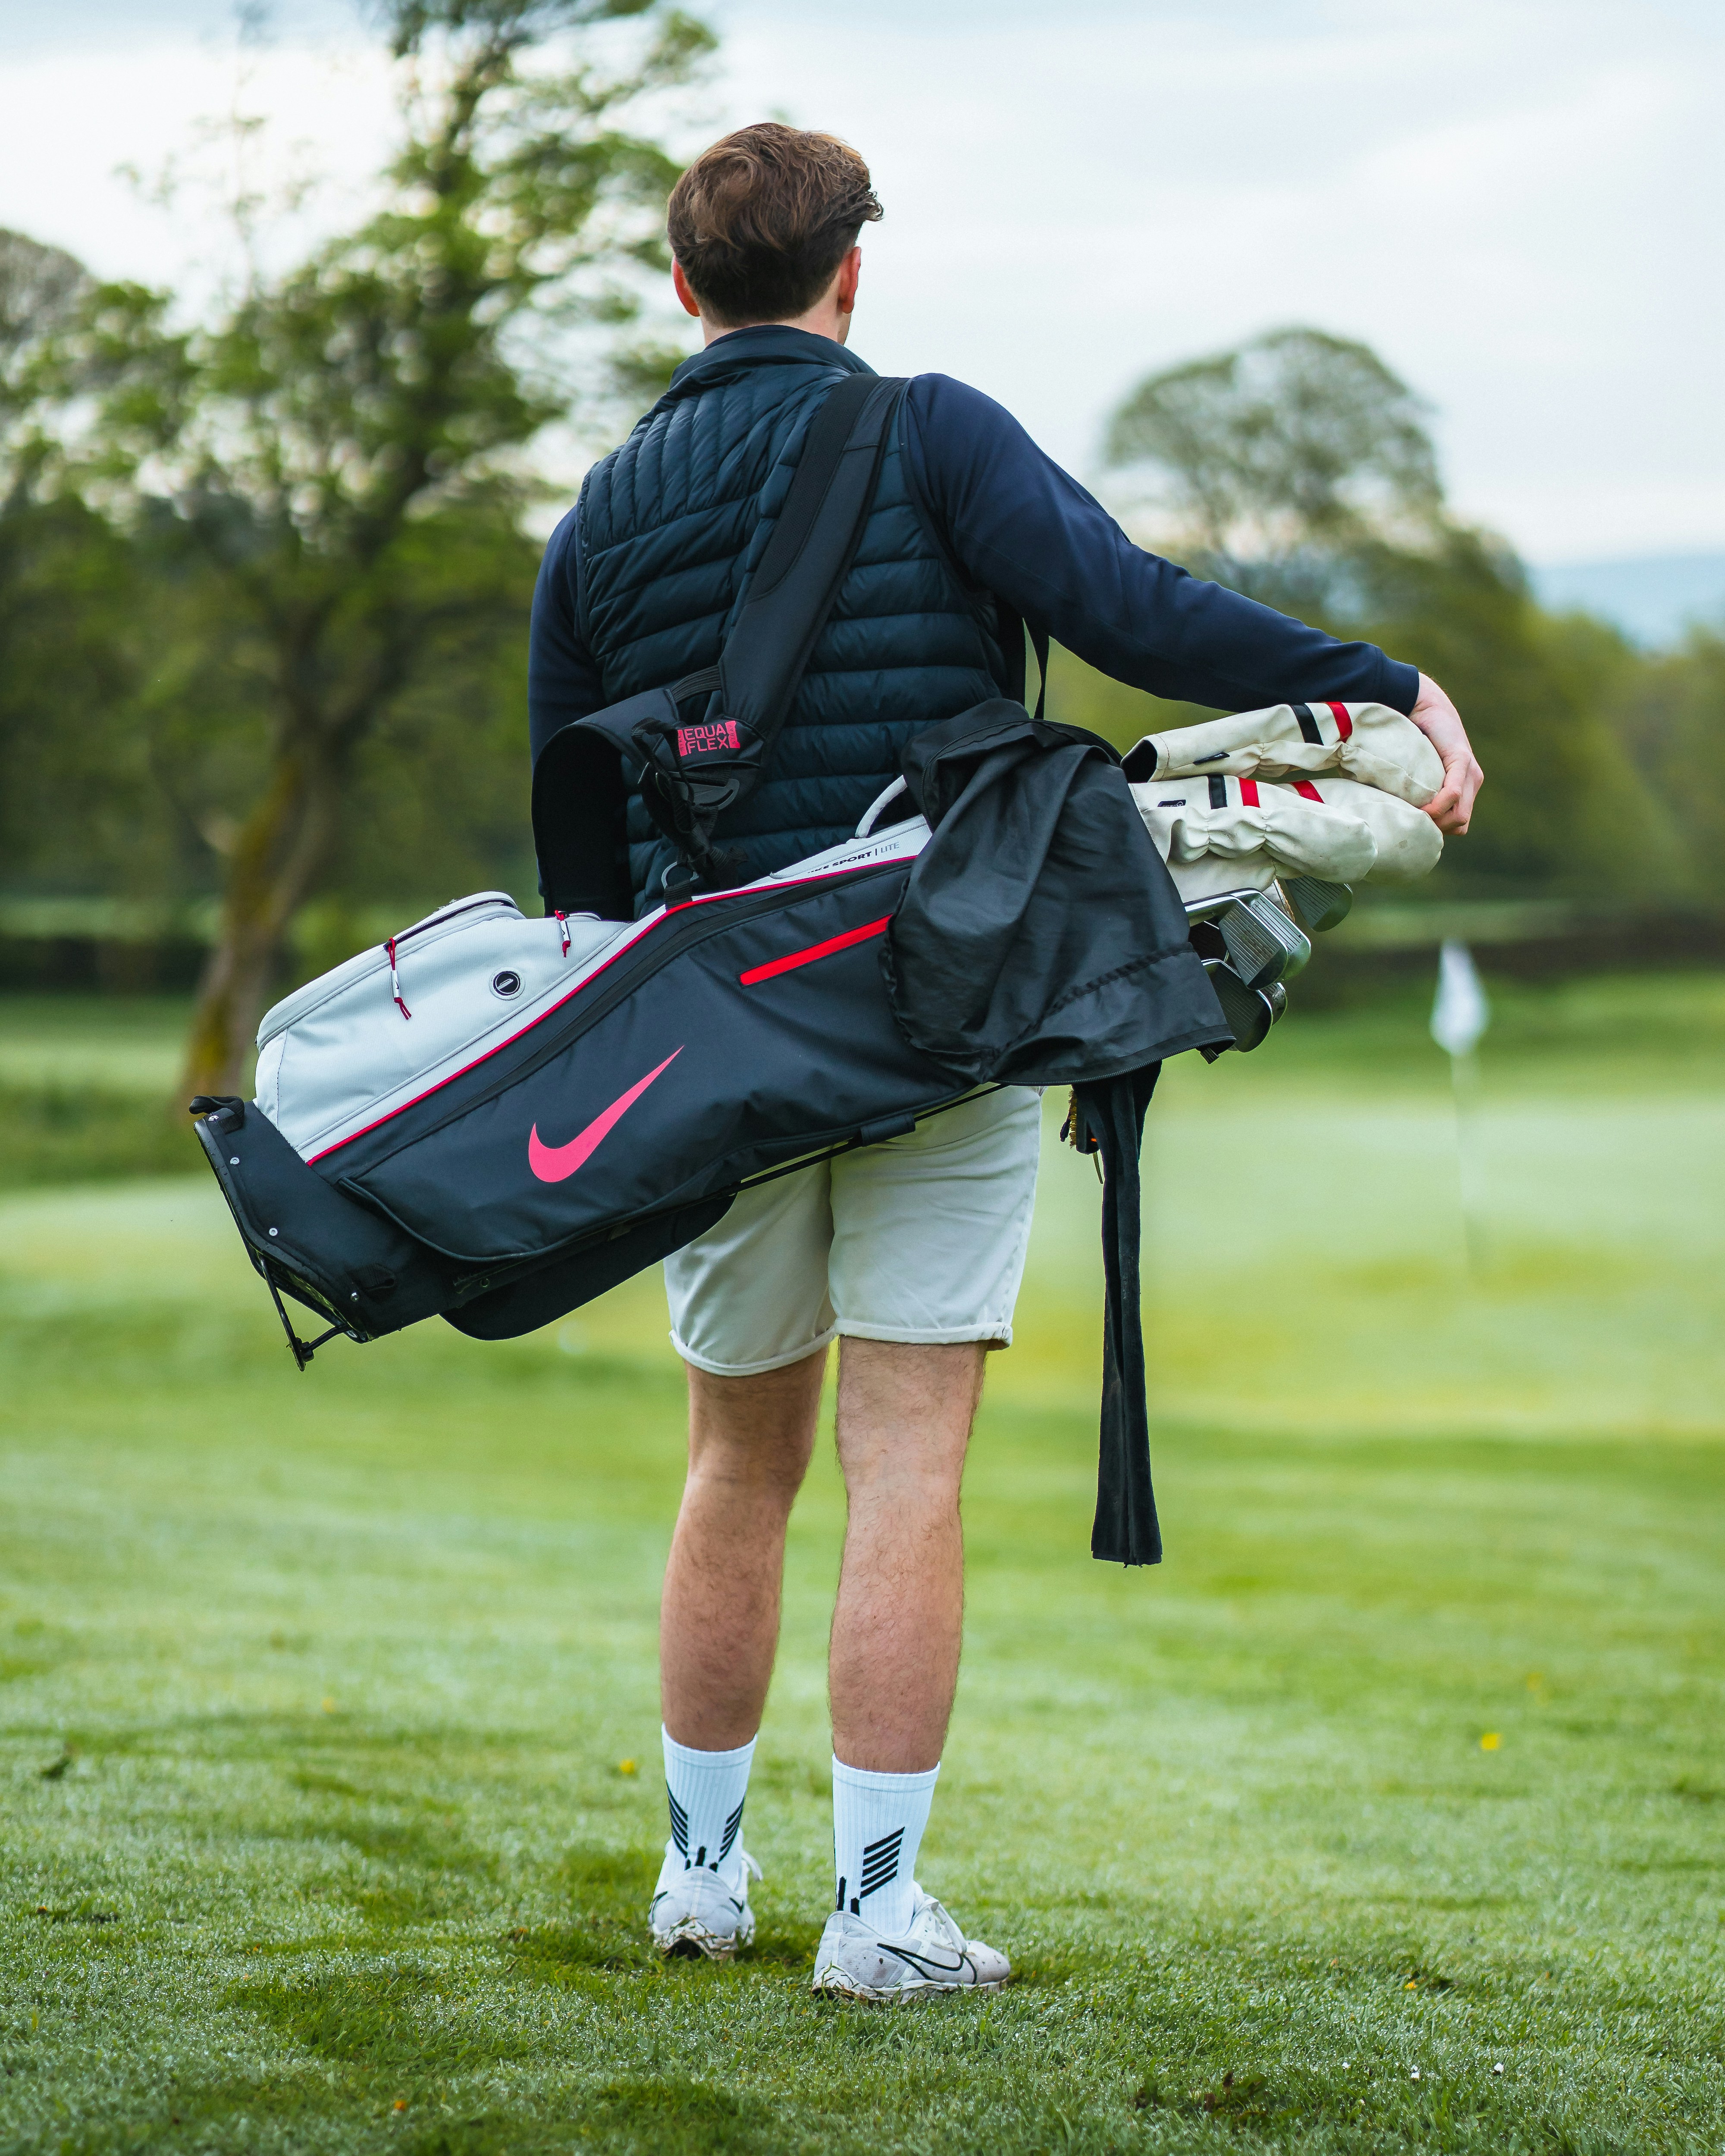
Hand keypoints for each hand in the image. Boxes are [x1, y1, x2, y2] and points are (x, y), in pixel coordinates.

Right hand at [1409, 673, 1481, 834]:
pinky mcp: (1462, 761)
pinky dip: (1439, 806)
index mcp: (1465, 786)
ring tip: (1415, 817)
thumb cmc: (1414, 737)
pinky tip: (1423, 809)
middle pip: (1460, 825)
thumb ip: (1420, 789)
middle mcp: (1473, 782)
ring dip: (1437, 822)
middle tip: (1413, 825)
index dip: (1437, 830)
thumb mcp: (1419, 770)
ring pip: (1460, 817)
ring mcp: (1471, 773)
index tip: (1415, 825)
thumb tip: (1399, 813)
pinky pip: (1454, 794)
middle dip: (1437, 830)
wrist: (1423, 704)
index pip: (1458, 824)